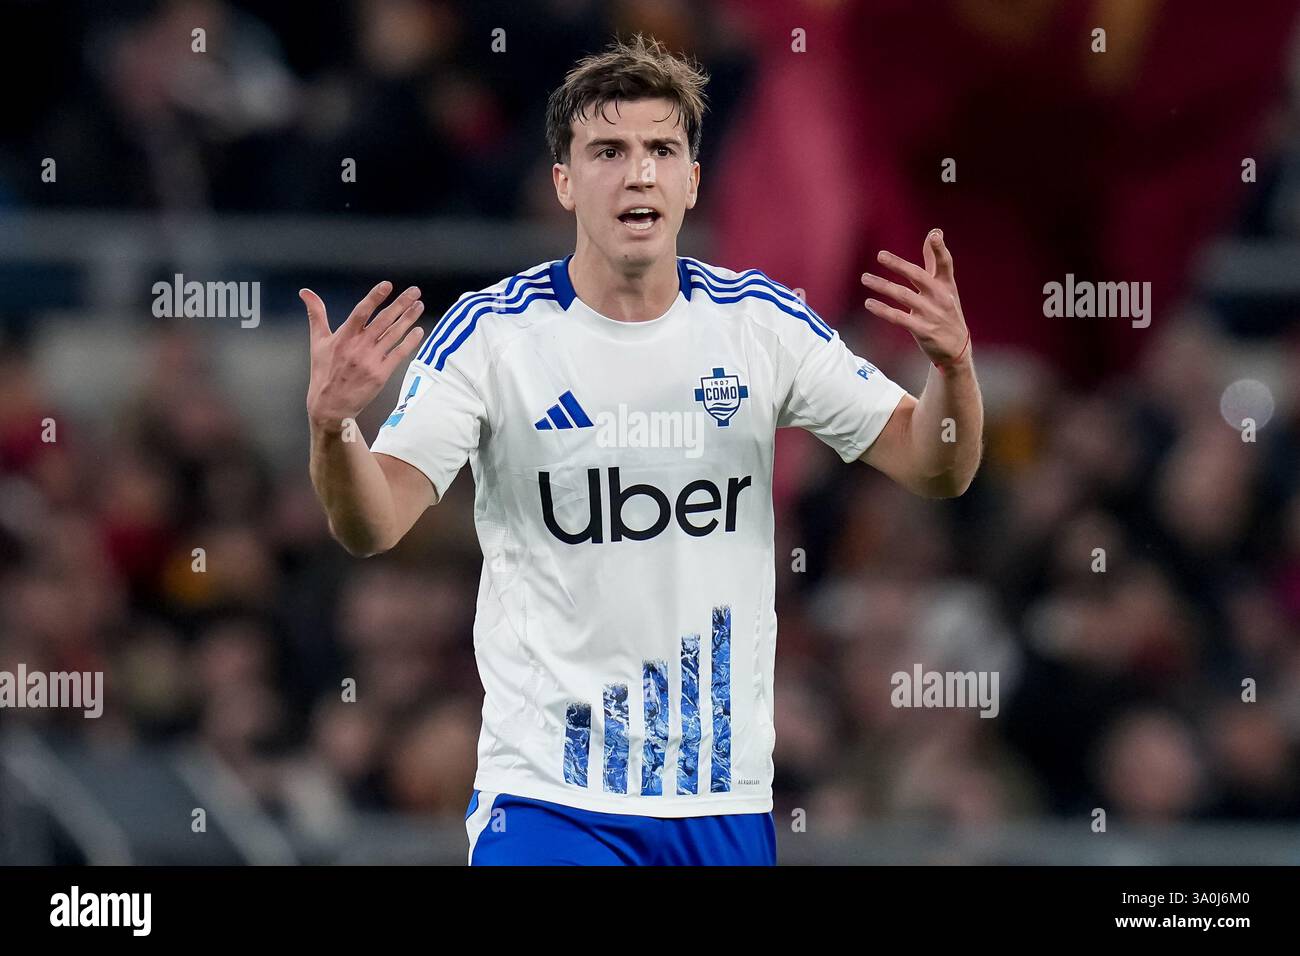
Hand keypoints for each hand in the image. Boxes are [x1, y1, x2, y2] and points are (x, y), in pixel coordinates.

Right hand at [301, 281, 425, 430]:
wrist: (331, 405)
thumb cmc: (323, 371)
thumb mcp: (317, 341)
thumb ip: (316, 314)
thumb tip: (305, 292)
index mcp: (343, 337)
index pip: (361, 312)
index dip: (374, 297)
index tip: (387, 285)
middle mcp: (358, 347)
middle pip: (383, 320)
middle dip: (401, 304)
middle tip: (415, 291)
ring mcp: (371, 361)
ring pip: (394, 335)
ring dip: (408, 319)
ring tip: (419, 305)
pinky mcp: (381, 374)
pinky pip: (399, 354)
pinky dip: (410, 342)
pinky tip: (419, 331)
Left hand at [861, 229, 969, 368]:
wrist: (957, 348)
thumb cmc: (946, 311)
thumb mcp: (945, 287)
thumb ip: (935, 262)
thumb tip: (934, 232)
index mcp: (947, 284)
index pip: (945, 263)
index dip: (940, 249)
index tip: (935, 235)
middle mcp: (941, 297)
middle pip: (919, 276)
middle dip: (899, 265)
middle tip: (880, 255)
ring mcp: (932, 314)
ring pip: (904, 296)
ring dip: (883, 286)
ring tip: (865, 278)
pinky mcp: (923, 330)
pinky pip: (899, 318)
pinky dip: (883, 310)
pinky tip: (869, 303)